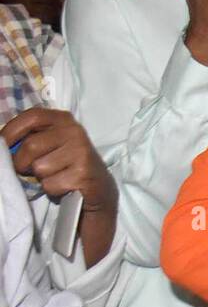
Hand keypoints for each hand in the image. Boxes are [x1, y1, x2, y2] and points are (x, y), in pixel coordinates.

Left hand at [1, 108, 115, 211]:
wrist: (98, 186)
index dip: (12, 131)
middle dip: (22, 163)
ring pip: (39, 167)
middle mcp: (74, 131)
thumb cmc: (66, 164)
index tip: (4, 146)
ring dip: (40, 178)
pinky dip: (52, 190)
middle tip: (30, 169)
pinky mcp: (83, 173)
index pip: (32, 117)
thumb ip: (31, 137)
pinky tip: (64, 186)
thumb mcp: (51, 143)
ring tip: (54, 176)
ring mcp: (81, 151)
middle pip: (30, 146)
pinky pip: (50, 184)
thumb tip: (1, 145)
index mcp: (64, 119)